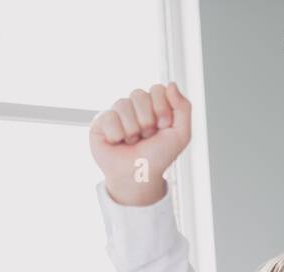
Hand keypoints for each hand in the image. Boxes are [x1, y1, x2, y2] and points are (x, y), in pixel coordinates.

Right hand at [89, 82, 191, 205]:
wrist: (139, 176)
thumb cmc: (158, 157)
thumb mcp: (180, 135)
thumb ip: (184, 107)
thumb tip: (171, 84)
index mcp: (153, 105)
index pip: (157, 89)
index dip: (162, 109)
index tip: (163, 127)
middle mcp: (135, 106)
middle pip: (139, 94)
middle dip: (147, 120)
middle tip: (147, 136)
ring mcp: (117, 112)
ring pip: (123, 104)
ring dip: (132, 130)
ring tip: (132, 141)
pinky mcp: (100, 121)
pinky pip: (109, 117)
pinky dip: (117, 135)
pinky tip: (117, 143)